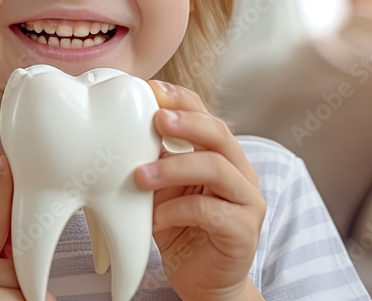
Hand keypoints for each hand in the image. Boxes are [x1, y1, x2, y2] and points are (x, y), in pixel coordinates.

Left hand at [134, 81, 266, 300]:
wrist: (201, 282)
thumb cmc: (181, 231)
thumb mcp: (163, 189)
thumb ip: (156, 162)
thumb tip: (124, 132)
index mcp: (222, 156)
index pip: (206, 116)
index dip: (181, 100)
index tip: (151, 90)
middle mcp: (240, 173)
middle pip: (219, 134)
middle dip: (186, 122)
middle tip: (155, 120)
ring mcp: (247, 202)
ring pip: (216, 168)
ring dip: (174, 168)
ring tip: (140, 177)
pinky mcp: (243, 231)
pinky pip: (211, 211)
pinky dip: (177, 210)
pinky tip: (155, 220)